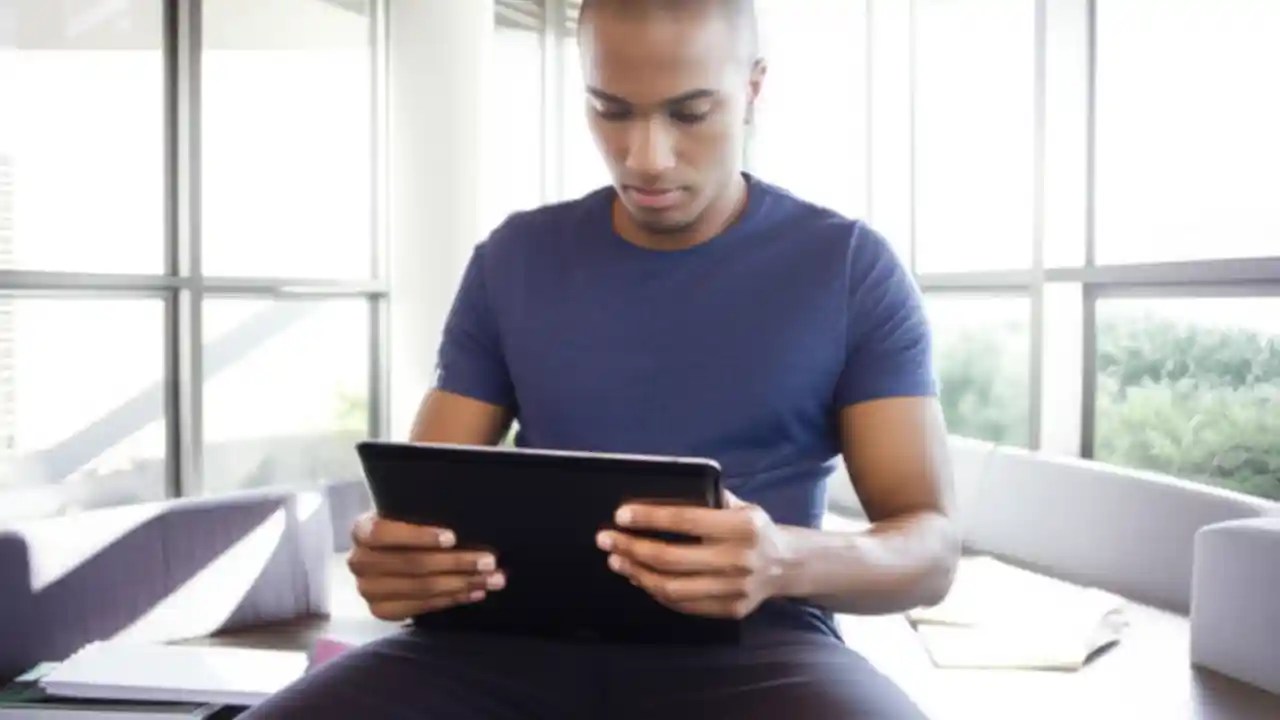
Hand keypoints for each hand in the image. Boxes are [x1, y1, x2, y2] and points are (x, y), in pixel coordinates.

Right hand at [347, 512, 505, 621]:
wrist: (386, 552)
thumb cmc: (404, 525)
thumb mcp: (406, 512)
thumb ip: (423, 512)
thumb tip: (467, 513)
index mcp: (362, 530)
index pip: (385, 533)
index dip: (419, 536)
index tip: (452, 538)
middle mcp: (359, 561)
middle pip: (412, 564)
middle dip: (456, 563)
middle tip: (489, 561)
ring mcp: (367, 590)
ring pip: (421, 588)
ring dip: (462, 583)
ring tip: (493, 579)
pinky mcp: (380, 611)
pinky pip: (422, 606)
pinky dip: (453, 599)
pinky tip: (476, 592)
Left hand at [595, 492, 794, 619]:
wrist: (787, 565)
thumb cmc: (755, 529)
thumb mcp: (741, 505)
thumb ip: (708, 500)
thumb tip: (660, 496)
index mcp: (741, 526)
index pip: (686, 521)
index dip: (649, 519)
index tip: (621, 516)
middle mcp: (738, 558)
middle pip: (672, 558)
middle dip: (632, 549)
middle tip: (606, 541)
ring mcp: (735, 589)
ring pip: (673, 587)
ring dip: (638, 575)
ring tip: (617, 562)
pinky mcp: (731, 610)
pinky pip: (684, 605)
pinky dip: (657, 592)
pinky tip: (640, 579)